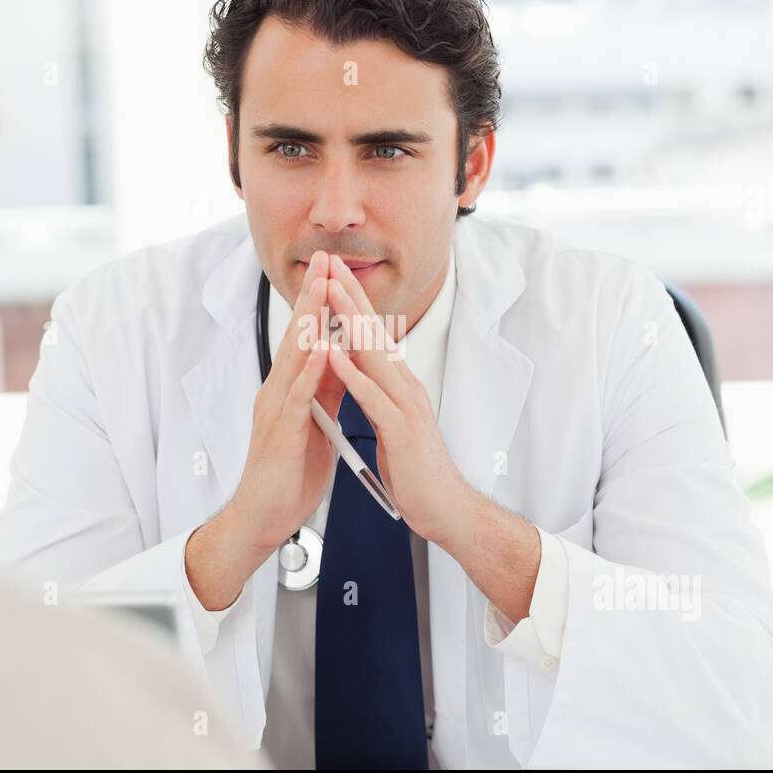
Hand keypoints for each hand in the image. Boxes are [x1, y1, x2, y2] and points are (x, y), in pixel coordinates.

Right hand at [226, 250, 345, 553]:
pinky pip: (297, 398)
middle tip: (324, 259)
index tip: (332, 269)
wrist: (264, 517)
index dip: (319, 302)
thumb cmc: (288, 474)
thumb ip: (325, 391)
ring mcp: (277, 410)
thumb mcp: (315, 423)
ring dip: (310, 323)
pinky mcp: (281, 433)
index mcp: (289, 389)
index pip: (307, 337)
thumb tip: (341, 361)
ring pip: (295, 358)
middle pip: (297, 336)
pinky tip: (320, 351)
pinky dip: (309, 372)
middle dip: (312, 296)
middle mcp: (278, 392)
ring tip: (322, 290)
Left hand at [323, 254, 476, 544]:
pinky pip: (373, 396)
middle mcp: (405, 387)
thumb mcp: (393, 424)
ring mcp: (405, 406)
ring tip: (327, 293)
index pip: (372, 335)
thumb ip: (378, 397)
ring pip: (374, 355)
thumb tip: (363, 375)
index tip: (331, 275)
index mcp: (399, 386)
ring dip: (348, 321)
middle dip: (350, 296)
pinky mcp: (401, 430)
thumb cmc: (416, 470)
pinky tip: (334, 354)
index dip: (352, 303)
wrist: (444, 509)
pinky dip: (352, 373)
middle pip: (374, 332)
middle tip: (329, 263)